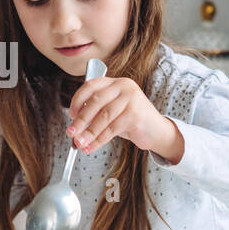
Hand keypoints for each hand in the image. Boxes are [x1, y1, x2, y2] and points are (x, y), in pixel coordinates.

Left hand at [66, 76, 181, 161]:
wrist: (157, 131)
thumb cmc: (131, 121)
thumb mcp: (112, 112)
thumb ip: (95, 114)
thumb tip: (74, 127)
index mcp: (115, 82)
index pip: (91, 85)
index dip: (77, 100)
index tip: (71, 114)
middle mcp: (124, 86)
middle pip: (96, 101)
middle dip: (81, 119)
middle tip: (71, 132)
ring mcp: (131, 99)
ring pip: (103, 116)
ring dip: (89, 132)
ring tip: (80, 143)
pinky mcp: (136, 114)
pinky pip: (112, 128)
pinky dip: (99, 140)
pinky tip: (92, 146)